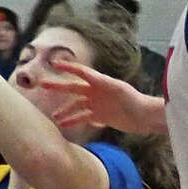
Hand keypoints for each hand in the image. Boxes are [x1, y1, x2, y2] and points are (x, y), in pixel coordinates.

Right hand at [43, 57, 157, 133]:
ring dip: (65, 111)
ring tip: (54, 117)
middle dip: (58, 87)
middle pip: (74, 88)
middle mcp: (96, 92)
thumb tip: (93, 78)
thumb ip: (106, 83)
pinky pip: (84, 118)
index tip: (53, 63)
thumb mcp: (120, 90)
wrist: (145, 116)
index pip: (81, 72)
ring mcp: (98, 104)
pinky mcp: (101, 116)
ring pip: (76, 106)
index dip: (67, 67)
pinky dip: (75, 121)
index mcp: (100, 82)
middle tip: (42, 85)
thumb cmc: (135, 101)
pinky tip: (65, 125)